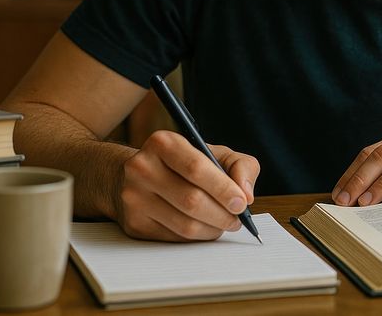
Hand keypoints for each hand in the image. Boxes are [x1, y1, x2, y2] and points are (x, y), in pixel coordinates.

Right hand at [116, 130, 259, 240]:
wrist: (137, 176)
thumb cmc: (183, 164)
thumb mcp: (213, 152)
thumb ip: (239, 165)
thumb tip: (246, 194)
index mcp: (163, 143)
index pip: (196, 168)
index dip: (223, 188)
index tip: (242, 202)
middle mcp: (143, 168)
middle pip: (191, 200)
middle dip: (222, 214)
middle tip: (237, 219)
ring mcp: (134, 197)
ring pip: (184, 224)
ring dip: (212, 229)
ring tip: (224, 224)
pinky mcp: (134, 223)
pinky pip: (174, 238)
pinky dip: (197, 237)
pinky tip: (204, 228)